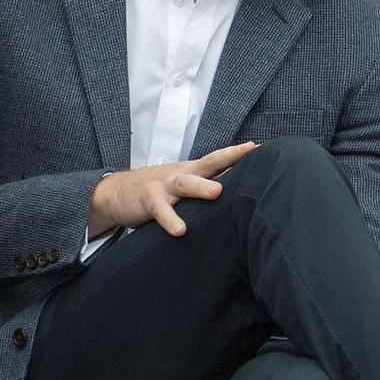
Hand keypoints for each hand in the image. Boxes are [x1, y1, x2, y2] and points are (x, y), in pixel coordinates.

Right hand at [88, 142, 256, 237]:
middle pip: (209, 163)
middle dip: (230, 158)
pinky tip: (180, 231)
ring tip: (217, 193)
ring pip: (185, 184)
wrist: (115, 192)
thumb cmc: (159, 189)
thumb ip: (207, 186)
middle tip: (252, 155)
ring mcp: (164, 185)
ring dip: (201, 187)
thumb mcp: (184, 184)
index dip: (241, 153)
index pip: (221, 159)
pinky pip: (161, 211)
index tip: (264, 148)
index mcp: (194, 170)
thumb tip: (240, 193)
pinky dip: (171, 220)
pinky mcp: (148, 200)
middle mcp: (182, 174)